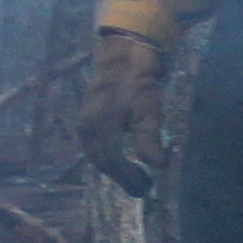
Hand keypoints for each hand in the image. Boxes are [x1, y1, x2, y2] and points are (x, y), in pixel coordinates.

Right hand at [82, 29, 169, 198]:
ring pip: (96, 154)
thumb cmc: (139, 81)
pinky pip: (94, 145)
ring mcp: (85, 122)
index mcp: (100, 127)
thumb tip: (157, 166)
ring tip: (132, 176)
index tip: (146, 186)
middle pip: (102, 161)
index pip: (112, 162)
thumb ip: (149, 138)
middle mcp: (88, 127)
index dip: (128, 177)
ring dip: (113, 168)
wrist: (125, 54)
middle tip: (142, 187)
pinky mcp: (88, 117)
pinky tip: (121, 158)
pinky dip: (107, 156)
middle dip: (121, 176)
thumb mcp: (149, 109)